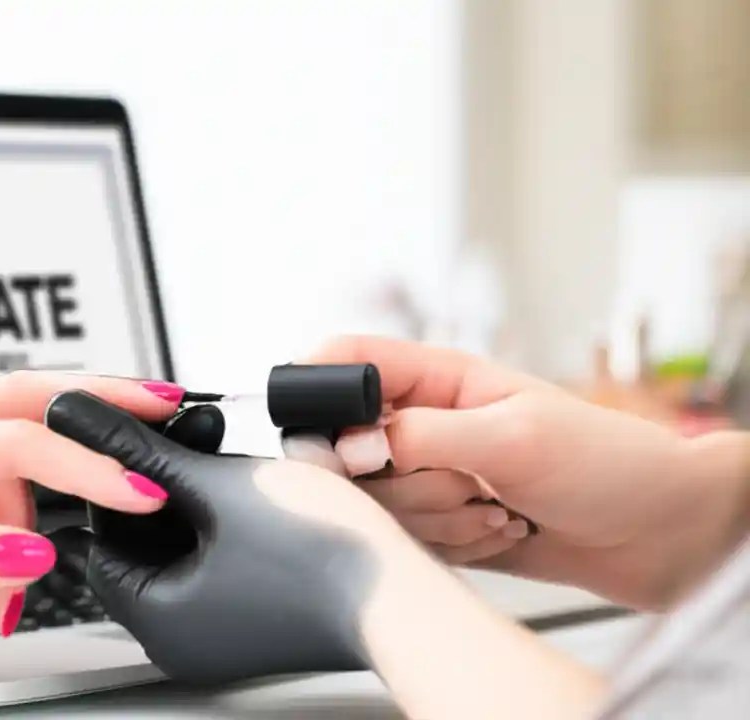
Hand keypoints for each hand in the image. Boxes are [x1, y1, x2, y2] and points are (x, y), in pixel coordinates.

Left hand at [0, 372, 183, 659]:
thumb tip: (30, 545)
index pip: (16, 441)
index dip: (84, 464)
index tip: (136, 490)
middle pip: (29, 398)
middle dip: (100, 401)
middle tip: (162, 407)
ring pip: (18, 450)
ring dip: (44, 503)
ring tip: (13, 587)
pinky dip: (17, 525)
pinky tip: (0, 579)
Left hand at [45, 390, 400, 682]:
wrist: (410, 597)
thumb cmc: (324, 553)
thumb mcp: (216, 482)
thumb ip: (137, 446)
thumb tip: (73, 415)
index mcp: (158, 620)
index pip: (100, 540)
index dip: (112, 478)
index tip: (133, 435)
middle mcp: (183, 638)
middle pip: (144, 542)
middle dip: (159, 479)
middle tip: (178, 431)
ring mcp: (225, 632)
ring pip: (186, 546)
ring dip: (196, 492)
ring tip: (217, 445)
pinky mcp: (260, 619)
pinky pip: (223, 561)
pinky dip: (226, 519)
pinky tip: (247, 479)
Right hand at [299, 336, 749, 608]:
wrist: (656, 533)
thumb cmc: (606, 464)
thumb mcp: (512, 437)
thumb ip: (420, 437)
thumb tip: (348, 446)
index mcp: (438, 378)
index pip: (347, 361)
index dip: (321, 394)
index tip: (339, 444)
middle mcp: (425, 422)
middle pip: (349, 451)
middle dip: (406, 483)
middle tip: (466, 481)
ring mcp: (431, 474)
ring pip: (379, 505)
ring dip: (440, 519)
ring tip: (498, 506)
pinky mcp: (440, 523)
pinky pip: (410, 542)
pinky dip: (455, 546)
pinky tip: (501, 530)